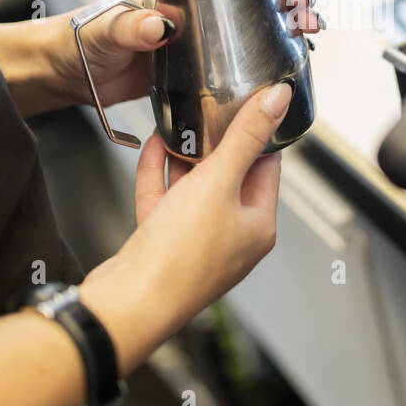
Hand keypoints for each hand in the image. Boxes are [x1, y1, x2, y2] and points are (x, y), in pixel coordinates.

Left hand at [60, 0, 321, 108]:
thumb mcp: (103, 29)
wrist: (70, 75)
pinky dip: (273, 46)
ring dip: (289, 16)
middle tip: (301, 2)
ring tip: (306, 28)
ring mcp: (202, 25)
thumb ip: (126, 27)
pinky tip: (293, 53)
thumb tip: (156, 26)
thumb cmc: (79, 39)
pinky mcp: (204, 57)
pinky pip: (246, 46)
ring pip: (259, 12)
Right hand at [79, 82, 292, 358]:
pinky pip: (164, 202)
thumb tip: (277, 101)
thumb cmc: (179, 257)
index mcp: (257, 226)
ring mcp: (195, 243)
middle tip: (209, 108)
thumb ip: (245, 137)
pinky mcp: (163, 245)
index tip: (248, 104)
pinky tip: (153, 148)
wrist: (128, 303)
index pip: (267, 168)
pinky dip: (160, 174)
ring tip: (179, 123)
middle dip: (217, 143)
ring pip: (194, 189)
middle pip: (230, 177)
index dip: (258, 133)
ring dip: (186, 157)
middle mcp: (230, 237)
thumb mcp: (218, 182)